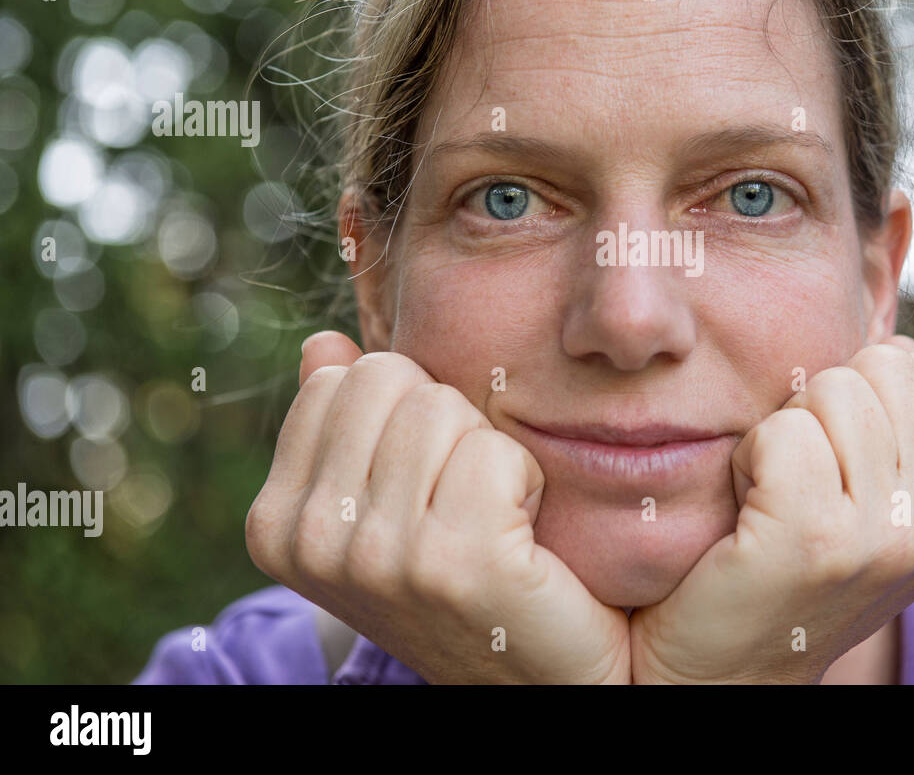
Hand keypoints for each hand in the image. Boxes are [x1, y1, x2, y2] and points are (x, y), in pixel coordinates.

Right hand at [245, 331, 631, 683]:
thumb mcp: (384, 499)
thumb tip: (322, 343)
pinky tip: (521, 539)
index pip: (345, 377)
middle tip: (463, 500)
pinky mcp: (452, 566)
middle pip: (389, 378)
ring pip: (442, 407)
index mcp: (276, 521)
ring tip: (491, 521)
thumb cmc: (464, 572)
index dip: (404, 413)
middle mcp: (311, 543)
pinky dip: (524, 480)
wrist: (536, 673)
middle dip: (444, 422)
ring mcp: (375, 559)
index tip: (423, 486)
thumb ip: (346, 421)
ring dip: (486, 453)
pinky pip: (495, 453)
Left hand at [628, 335, 913, 683]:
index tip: (833, 476)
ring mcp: (892, 535)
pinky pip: (781, 432)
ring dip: (781, 436)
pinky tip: (748, 518)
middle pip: (874, 366)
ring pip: (828, 389)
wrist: (726, 667)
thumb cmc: (787, 560)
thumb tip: (895, 343)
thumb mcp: (874, 493)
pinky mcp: (822, 540)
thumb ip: (899, 422)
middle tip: (796, 487)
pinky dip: (748, 460)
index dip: (851, 403)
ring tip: (774, 504)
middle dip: (818, 411)